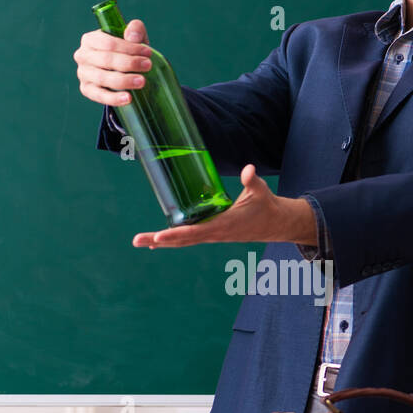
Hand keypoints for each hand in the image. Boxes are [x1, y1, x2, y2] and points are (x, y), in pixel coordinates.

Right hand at [74, 18, 151, 105]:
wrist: (121, 71)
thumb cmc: (126, 52)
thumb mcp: (133, 38)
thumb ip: (135, 30)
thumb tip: (132, 36)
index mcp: (90, 39)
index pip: (109, 43)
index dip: (129, 48)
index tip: (148, 53)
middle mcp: (83, 55)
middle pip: (106, 60)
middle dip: (129, 63)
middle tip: (148, 66)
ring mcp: (83, 73)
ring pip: (102, 78)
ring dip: (124, 80)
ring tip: (142, 82)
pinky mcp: (86, 89)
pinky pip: (99, 95)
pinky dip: (114, 98)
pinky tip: (128, 98)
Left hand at [133, 164, 317, 248]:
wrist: (275, 224)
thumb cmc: (266, 206)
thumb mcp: (260, 191)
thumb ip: (252, 180)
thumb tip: (248, 170)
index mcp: (224, 225)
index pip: (196, 232)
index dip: (176, 234)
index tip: (159, 236)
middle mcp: (214, 234)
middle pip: (182, 241)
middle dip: (159, 240)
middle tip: (137, 240)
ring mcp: (212, 236)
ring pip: (183, 241)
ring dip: (160, 242)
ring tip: (140, 242)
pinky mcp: (212, 234)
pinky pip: (189, 239)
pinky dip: (173, 240)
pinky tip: (157, 243)